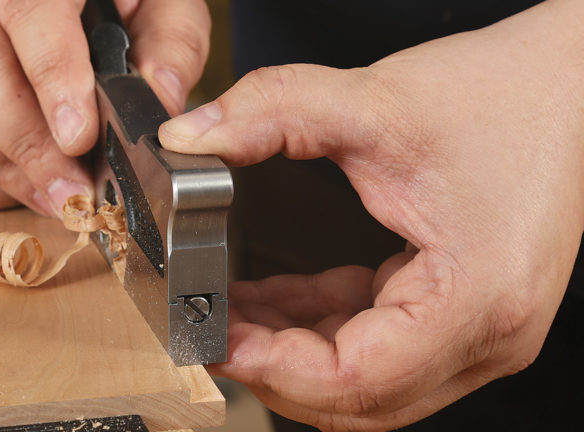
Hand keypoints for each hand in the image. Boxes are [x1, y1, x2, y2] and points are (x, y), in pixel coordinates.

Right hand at [0, 0, 208, 215]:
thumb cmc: (123, 3)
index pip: (29, 11)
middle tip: (74, 190)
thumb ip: (171, 47)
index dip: (51, 76)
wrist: (81, 5)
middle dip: (27, 146)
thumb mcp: (164, 8)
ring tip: (54, 196)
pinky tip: (16, 190)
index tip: (78, 136)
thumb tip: (160, 100)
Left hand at [159, 0, 583, 428]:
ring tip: (232, 309)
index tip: (216, 337)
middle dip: (274, 368)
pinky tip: (278, 298)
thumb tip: (190, 139)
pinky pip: (377, 345)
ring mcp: (478, 331)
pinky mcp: (463, 311)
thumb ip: (272, 114)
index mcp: (474, 298)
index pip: (357, 379)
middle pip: (358, 398)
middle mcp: (486, 335)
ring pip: (364, 381)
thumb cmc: (501, 95)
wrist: (569, 83)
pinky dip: (322, 328)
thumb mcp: (375, 101)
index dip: (274, 368)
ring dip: (293, 352)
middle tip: (212, 327)